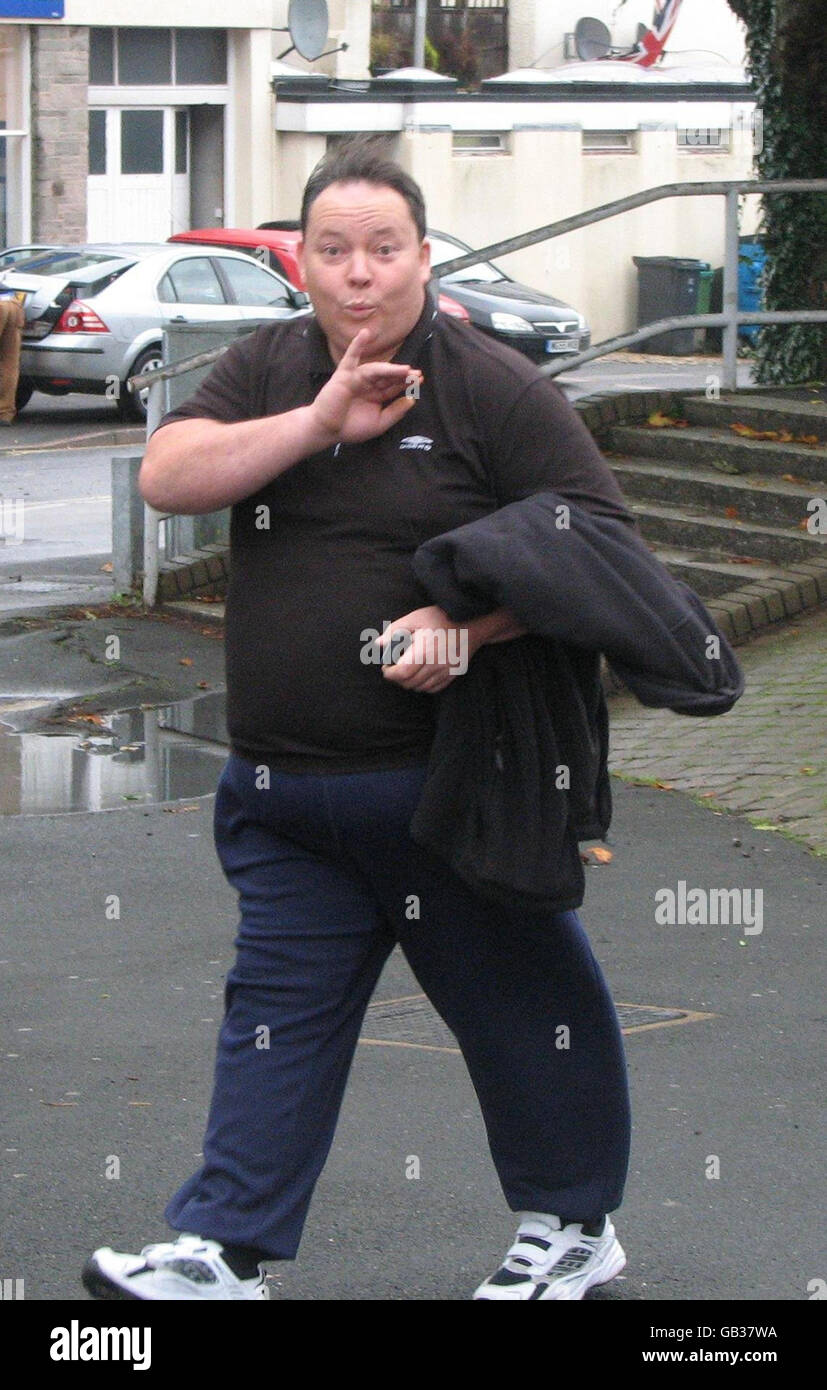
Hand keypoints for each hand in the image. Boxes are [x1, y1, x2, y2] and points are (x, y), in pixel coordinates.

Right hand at [310, 329, 422, 446]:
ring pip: (376, 370)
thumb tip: (412, 400)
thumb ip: (395, 411)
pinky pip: (351, 357)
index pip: (393, 386)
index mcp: (376, 395)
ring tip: (406, 370)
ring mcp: (356, 377)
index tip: (420, 379)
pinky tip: (365, 334)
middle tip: (418, 374)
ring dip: (391, 368)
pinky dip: (357, 345)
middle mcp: (368, 384)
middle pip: (388, 376)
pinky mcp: (344, 375)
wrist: (327, 430)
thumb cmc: (350, 428)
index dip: (407, 382)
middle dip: (403, 375)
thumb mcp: (380, 423)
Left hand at [377, 605, 479, 693]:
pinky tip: (420, 675)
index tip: (385, 667)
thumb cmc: (442, 618)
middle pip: (410, 683)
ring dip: (409, 683)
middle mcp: (436, 665)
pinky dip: (423, 686)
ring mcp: (446, 672)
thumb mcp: (417, 617)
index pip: (402, 673)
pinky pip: (434, 688)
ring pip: (421, 688)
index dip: (390, 674)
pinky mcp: (453, 675)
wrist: (473, 623)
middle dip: (397, 679)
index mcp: (425, 652)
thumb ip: (395, 630)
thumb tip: (378, 644)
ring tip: (406, 671)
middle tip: (393, 669)